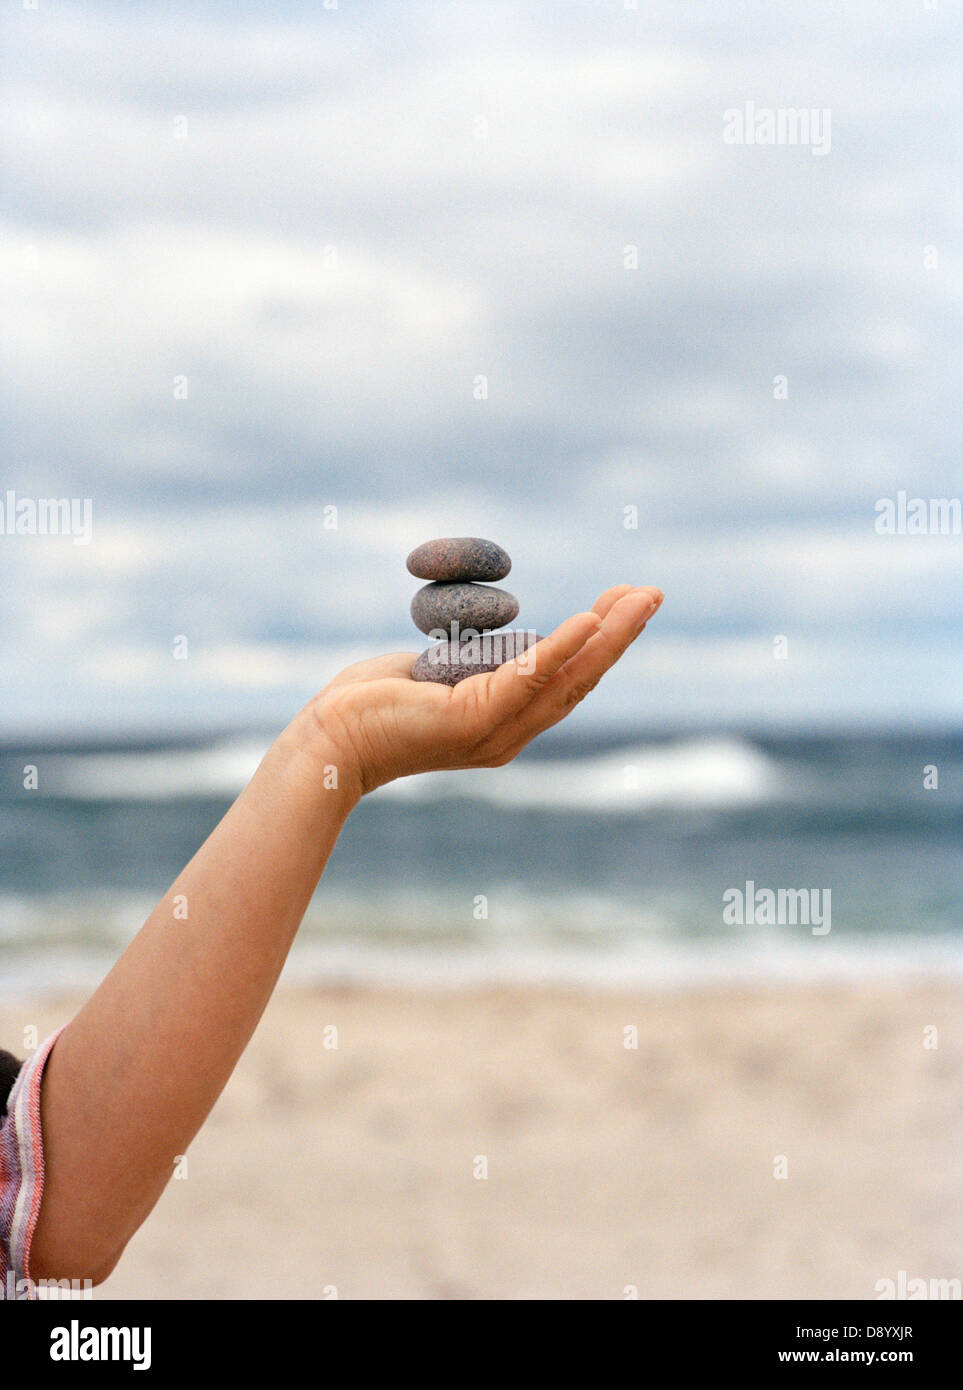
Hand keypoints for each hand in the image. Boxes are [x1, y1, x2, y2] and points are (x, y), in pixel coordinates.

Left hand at [308, 584, 663, 796]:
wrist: (330, 742)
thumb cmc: (372, 707)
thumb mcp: (434, 676)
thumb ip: (466, 664)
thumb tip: (478, 641)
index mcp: (505, 722)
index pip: (565, 679)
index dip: (599, 644)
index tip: (622, 604)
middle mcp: (510, 733)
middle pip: (581, 678)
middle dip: (621, 635)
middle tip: (652, 594)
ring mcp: (496, 730)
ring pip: (567, 677)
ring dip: (608, 636)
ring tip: (638, 600)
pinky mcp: (474, 719)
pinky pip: (529, 677)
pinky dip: (563, 647)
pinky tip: (589, 621)